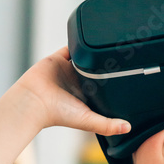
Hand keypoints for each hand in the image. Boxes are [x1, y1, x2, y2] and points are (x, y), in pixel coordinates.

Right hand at [8, 46, 131, 135]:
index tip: (129, 72)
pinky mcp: (58, 58)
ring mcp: (67, 69)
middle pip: (95, 68)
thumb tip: (128, 128)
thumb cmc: (58, 114)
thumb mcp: (88, 120)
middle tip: (122, 53)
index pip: (104, 85)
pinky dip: (78, 41)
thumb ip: (107, 125)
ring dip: (92, 50)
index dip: (114, 79)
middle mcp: (77, 82)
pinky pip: (70, 46)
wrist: (34, 101)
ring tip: (108, 42)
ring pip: (84, 56)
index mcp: (86, 95)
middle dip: (104, 62)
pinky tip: (88, 35)